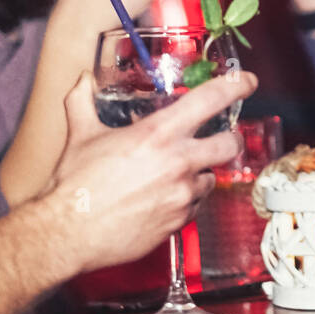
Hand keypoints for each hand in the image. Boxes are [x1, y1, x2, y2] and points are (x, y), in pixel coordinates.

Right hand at [48, 70, 257, 272]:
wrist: (67, 233)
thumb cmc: (74, 185)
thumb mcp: (80, 134)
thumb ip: (83, 101)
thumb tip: (81, 80)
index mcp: (158, 134)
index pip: (211, 100)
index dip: (237, 86)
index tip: (247, 81)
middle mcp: (178, 163)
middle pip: (229, 144)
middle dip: (230, 139)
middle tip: (222, 138)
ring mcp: (181, 195)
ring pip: (210, 179)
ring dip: (198, 175)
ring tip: (172, 175)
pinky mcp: (178, 222)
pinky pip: (193, 207)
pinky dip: (184, 201)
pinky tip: (161, 199)